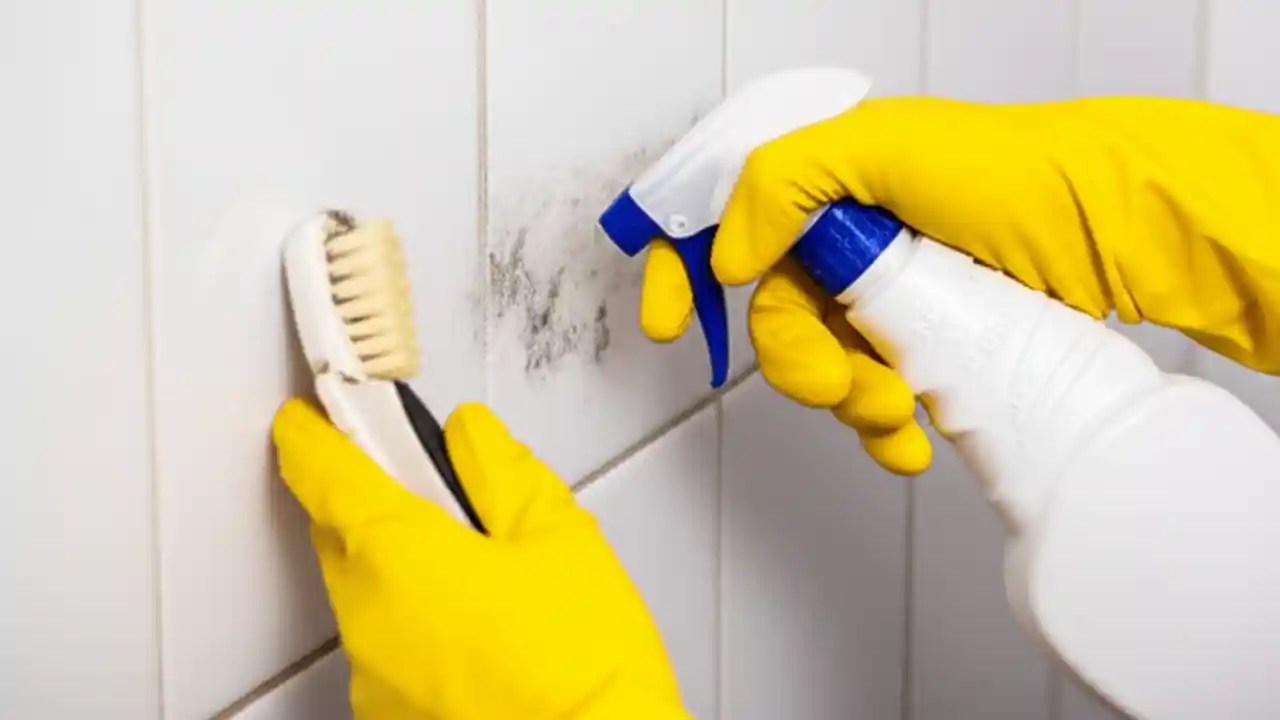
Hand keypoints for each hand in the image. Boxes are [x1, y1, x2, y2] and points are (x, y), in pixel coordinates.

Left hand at [272, 399, 689, 719]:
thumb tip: (469, 435)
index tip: (311, 414)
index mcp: (398, 554)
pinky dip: (418, 627)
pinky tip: (482, 634)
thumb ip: (503, 470)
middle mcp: (366, 617)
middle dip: (380, 503)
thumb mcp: (559, 537)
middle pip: (345, 534)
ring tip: (485, 580)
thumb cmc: (581, 668)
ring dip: (405, 571)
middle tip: (440, 494)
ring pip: (370, 594)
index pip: (323, 470)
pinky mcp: (388, 716)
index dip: (313, 431)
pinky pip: (389, 649)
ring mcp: (371, 677)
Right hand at [642, 95, 1279, 473]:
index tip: (666, 322)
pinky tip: (908, 437)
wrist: (1109, 231)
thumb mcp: (888, 147)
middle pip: (773, 315)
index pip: (720, 221)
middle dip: (797, 360)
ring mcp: (882, 292)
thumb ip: (787, 182)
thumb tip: (730, 254)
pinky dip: (879, 427)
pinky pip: (871, 396)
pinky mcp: (920, 341)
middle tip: (837, 380)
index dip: (679, 271)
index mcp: (821, 180)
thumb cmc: (1015, 174)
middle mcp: (844, 236)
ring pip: (821, 364)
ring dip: (846, 399)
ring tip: (897, 404)